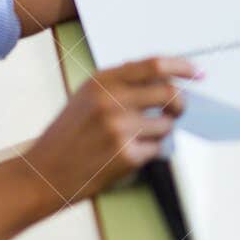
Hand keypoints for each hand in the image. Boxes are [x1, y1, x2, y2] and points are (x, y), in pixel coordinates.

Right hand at [25, 57, 197, 204]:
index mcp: (102, 81)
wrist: (42, 174)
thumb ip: (121, 84)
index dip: (182, 67)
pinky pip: (157, 149)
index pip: (155, 65)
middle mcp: (111, 101)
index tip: (196, 73)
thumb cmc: (66, 136)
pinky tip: (125, 155)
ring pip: (167, 125)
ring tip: (135, 140)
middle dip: (181, 104)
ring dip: (161, 133)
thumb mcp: (86, 97)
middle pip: (170, 93)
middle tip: (178, 111)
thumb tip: (166, 78)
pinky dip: (149, 153)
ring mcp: (120, 128)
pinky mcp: (126, 155)